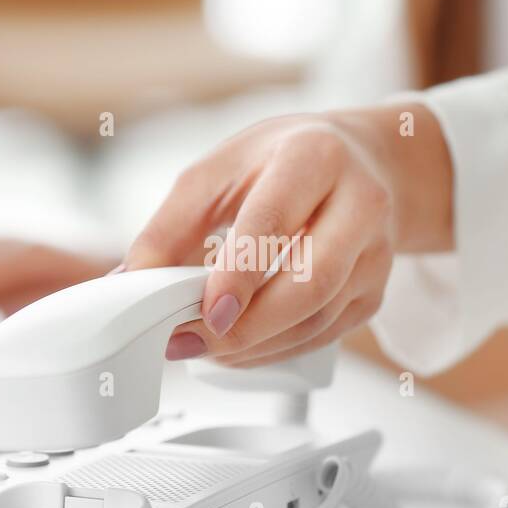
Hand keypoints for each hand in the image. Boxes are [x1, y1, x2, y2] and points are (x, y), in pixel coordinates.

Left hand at [122, 104, 451, 366]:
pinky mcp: (376, 290)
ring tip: (207, 346)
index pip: (276, 220)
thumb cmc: (283, 162)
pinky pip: (326, 335)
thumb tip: (131, 281)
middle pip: (311, 281)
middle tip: (194, 340)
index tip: (205, 311)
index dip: (240, 273)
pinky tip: (241, 347)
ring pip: (319, 318)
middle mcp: (359, 201)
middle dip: (248, 325)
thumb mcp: (218, 171)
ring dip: (257, 346)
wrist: (360, 161)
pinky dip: (277, 351)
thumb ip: (170, 225)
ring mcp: (375, 251)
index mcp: (314, 157)